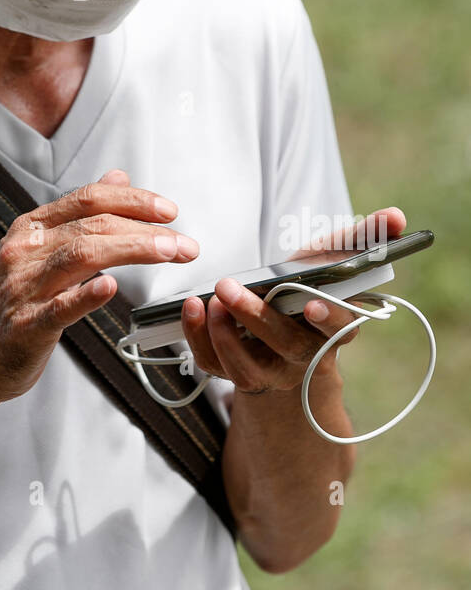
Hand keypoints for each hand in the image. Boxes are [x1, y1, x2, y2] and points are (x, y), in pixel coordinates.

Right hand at [0, 169, 198, 409]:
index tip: (169, 210)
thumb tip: (117, 178)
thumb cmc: (9, 306)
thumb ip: (80, 215)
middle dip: (146, 228)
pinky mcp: (26, 326)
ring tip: (168, 253)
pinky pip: (58, 307)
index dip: (133, 200)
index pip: (87, 199)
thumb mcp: (40, 249)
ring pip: (82, 255)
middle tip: (183, 241)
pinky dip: (86, 295)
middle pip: (92, 224)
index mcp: (31, 229)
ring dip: (132, 250)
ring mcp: (24, 287)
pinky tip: (111, 288)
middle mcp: (26, 251)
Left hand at [182, 206, 405, 394]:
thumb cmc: (313, 286)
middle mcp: (305, 356)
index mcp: (336, 329)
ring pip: (247, 368)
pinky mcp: (236, 373)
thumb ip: (364, 238)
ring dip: (224, 335)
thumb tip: (398, 216)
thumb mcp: (334, 260)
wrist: (286, 330)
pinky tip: (192, 309)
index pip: (341, 330)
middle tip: (228, 287)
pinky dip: (201, 340)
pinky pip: (215, 366)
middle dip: (257, 317)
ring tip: (208, 299)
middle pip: (285, 345)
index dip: (330, 320)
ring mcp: (270, 371)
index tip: (314, 303)